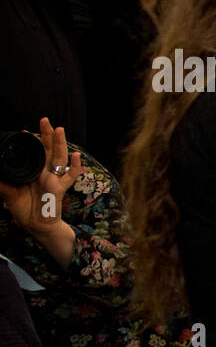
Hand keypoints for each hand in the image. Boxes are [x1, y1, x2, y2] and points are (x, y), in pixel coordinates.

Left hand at [0, 118, 81, 234]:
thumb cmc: (26, 210)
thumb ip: (3, 185)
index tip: (24, 131)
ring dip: (60, 144)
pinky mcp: (59, 188)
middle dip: (47, 135)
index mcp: (35, 172)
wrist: (36, 226)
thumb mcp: (9, 195)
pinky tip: (77, 157)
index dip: (32, 141)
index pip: (35, 153)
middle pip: (48, 150)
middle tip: (44, 120)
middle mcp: (46, 173)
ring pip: (59, 158)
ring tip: (59, 129)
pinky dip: (75, 167)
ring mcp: (54, 179)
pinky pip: (70, 176)